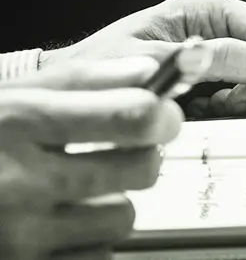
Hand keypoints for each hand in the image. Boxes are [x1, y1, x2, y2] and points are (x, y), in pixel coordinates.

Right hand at [0, 58, 180, 258]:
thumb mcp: (9, 96)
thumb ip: (82, 80)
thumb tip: (153, 71)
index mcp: (18, 122)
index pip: (131, 115)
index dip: (162, 112)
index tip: (162, 113)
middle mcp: (18, 179)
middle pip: (141, 168)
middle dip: (142, 156)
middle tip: (124, 151)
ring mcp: (18, 233)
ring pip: (122, 217)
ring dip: (111, 204)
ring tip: (75, 192)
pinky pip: (97, 258)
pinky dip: (87, 243)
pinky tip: (58, 225)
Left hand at [40, 0, 245, 118]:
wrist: (71, 94)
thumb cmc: (100, 70)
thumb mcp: (159, 59)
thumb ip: (220, 57)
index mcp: (214, 9)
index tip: (237, 98)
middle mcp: (227, 27)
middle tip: (226, 106)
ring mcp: (228, 53)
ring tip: (210, 110)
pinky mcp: (224, 79)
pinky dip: (240, 112)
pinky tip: (207, 113)